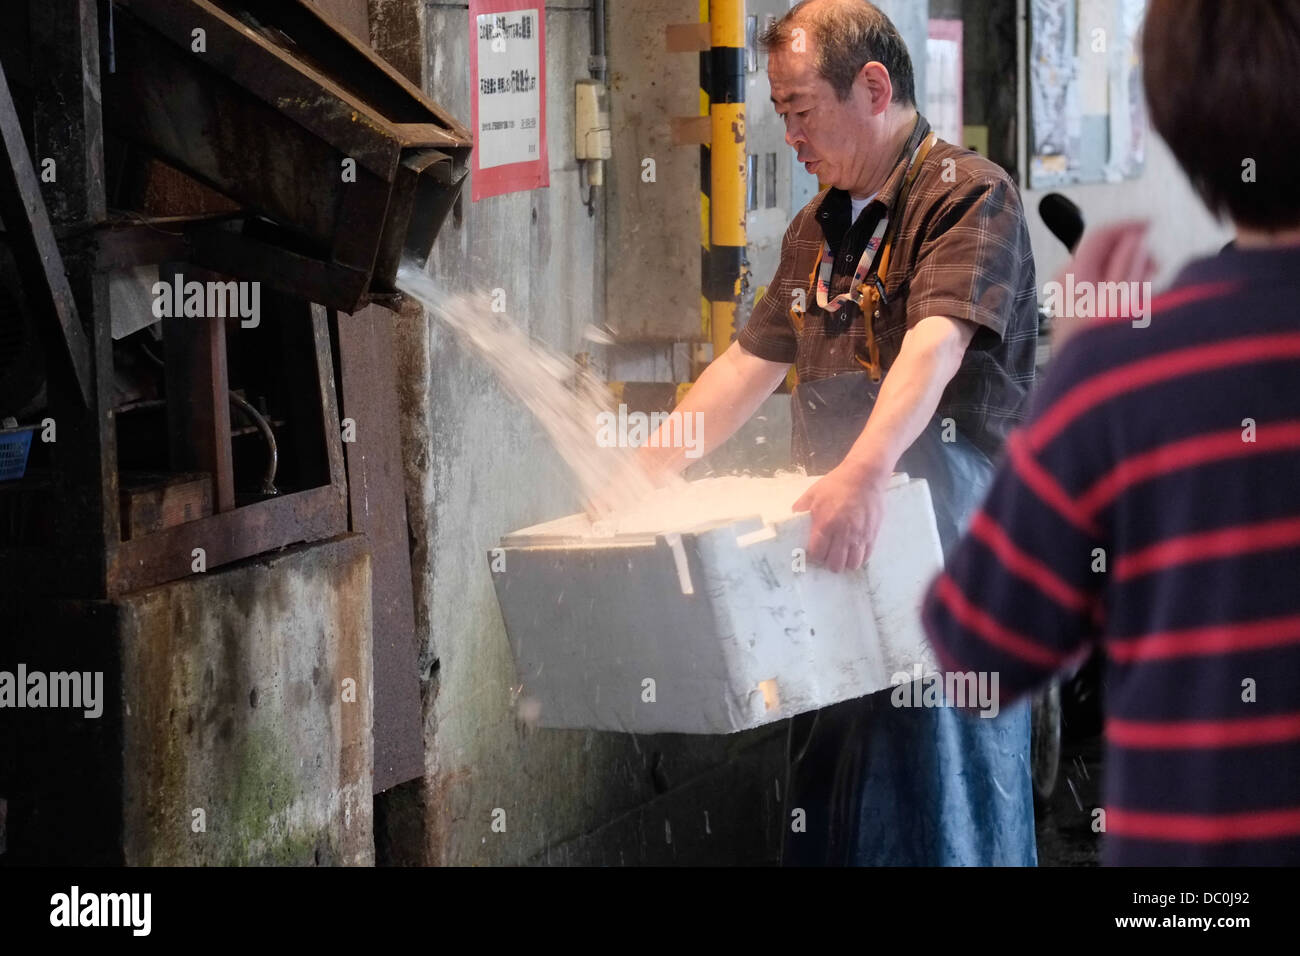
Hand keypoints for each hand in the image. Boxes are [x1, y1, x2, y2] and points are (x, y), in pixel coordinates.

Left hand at [792, 464, 888, 572]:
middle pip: (835, 563)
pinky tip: (853, 553)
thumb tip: (791, 520)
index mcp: (826, 524)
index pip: (818, 553)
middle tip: (827, 556)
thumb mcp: (814, 493)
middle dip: (829, 563)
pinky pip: (866, 556)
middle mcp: (843, 533)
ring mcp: (859, 535)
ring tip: (841, 556)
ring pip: (852, 564)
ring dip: (845, 563)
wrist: (865, 475)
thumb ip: (801, 508)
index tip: (814, 551)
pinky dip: (858, 559)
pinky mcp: (872, 534)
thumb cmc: (837, 483)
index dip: (814, 555)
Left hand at [1052, 220, 1158, 347]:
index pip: (1100, 235)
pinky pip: (1098, 288)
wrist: (1083, 384)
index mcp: (1073, 274)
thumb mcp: (1122, 298)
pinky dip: (1118, 285)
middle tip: (1157, 265)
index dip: (1129, 225)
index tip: (1152, 224)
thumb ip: (1129, 262)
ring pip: (1102, 270)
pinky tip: (1135, 297)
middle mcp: (1064, 283)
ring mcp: (1066, 298)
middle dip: (1132, 251)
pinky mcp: (1072, 313)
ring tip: (1149, 283)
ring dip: (1128, 269)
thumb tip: (1134, 236)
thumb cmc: (1100, 346)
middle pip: (1101, 252)